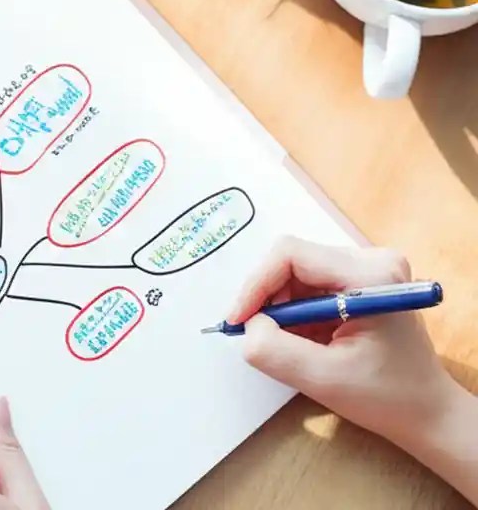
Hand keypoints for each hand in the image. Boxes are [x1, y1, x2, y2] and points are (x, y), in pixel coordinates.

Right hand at [226, 236, 456, 445]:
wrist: (426, 411)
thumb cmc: (384, 397)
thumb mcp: (321, 379)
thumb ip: (273, 350)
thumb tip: (247, 325)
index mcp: (370, 276)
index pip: (290, 255)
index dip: (255, 285)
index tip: (238, 321)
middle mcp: (373, 260)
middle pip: (292, 262)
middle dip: (268, 300)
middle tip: (259, 336)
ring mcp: (370, 268)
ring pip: (297, 273)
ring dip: (282, 309)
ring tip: (293, 344)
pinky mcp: (363, 280)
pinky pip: (310, 284)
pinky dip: (296, 312)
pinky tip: (308, 340)